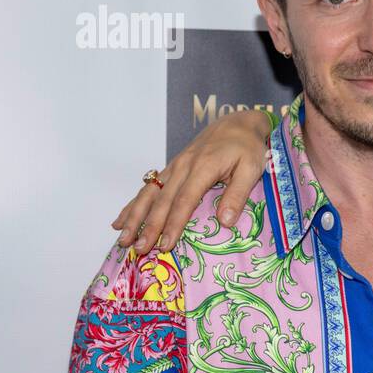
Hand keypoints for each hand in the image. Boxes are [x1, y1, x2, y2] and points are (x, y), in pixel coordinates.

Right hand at [113, 109, 273, 253]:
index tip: (165, 245)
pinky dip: (133, 205)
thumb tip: (225, 222)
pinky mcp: (172, 168)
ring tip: (123, 239)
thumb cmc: (247, 147)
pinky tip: (121, 221)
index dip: (173, 224)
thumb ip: (238, 195)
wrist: (237, 123)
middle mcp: (183, 166)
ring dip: (135, 217)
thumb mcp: (251, 169)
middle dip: (149, 226)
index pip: (184, 201)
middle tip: (139, 249)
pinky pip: (149, 187)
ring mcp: (174, 166)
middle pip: (162, 200)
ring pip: (149, 194)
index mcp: (203, 167)